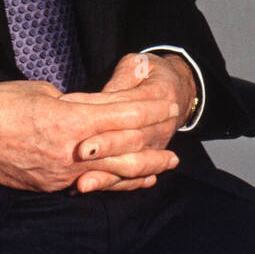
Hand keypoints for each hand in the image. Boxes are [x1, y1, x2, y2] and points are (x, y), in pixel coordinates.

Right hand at [0, 76, 180, 193]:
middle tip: (176, 136)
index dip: (146, 108)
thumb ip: (73, 104)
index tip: (167, 103)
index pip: (119, 114)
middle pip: (122, 147)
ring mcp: (60, 174)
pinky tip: (130, 181)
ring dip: (141, 168)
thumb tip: (90, 111)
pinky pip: (88, 184)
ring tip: (165, 166)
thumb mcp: (42, 92)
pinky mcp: (49, 185)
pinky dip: (113, 181)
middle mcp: (69, 153)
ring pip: (110, 172)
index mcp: (68, 121)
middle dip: (152, 140)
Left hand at [63, 52, 196, 193]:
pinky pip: (131, 178)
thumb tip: (99, 99)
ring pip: (132, 166)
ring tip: (83, 183)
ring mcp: (156, 147)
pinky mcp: (148, 161)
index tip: (76, 112)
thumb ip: (120, 80)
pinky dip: (110, 184)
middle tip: (81, 151)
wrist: (178, 92)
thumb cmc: (148, 72)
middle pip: (132, 139)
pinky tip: (86, 188)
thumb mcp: (137, 65)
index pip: (130, 106)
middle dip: (107, 146)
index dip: (104, 110)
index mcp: (159, 95)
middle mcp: (161, 126)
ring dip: (107, 176)